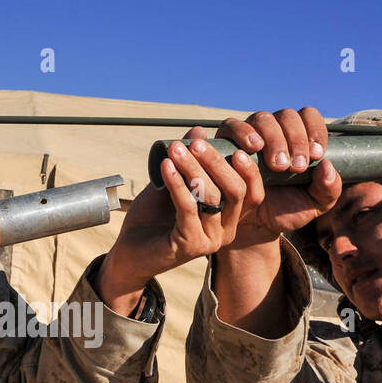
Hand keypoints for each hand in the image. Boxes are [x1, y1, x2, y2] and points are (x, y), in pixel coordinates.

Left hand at [96, 124, 260, 313]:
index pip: (252, 190)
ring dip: (192, 168)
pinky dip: (177, 183)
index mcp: (231, 217)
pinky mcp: (190, 245)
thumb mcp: (175, 183)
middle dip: (216, 162)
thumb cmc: (154, 217)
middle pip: (235, 191)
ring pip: (210, 197)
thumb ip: (190, 161)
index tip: (235, 146)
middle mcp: (227, 231)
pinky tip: (166, 166)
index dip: (249, 168)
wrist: (129, 251)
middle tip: (194, 143)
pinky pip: (188, 207)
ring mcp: (211, 241)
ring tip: (174, 149)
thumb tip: (199, 131)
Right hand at [215, 107, 342, 245]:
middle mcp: (275, 129)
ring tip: (277, 165)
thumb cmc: (286, 210)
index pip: (309, 117)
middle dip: (296, 140)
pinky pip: (232, 126)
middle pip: (287, 116)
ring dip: (274, 139)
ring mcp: (250, 132)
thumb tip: (327, 165)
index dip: (315, 131)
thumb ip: (329, 188)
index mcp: (299, 137)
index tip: (316, 155)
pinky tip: (253, 148)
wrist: (254, 225)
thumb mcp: (314, 204)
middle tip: (296, 167)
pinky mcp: (227, 140)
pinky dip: (243, 133)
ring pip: (263, 119)